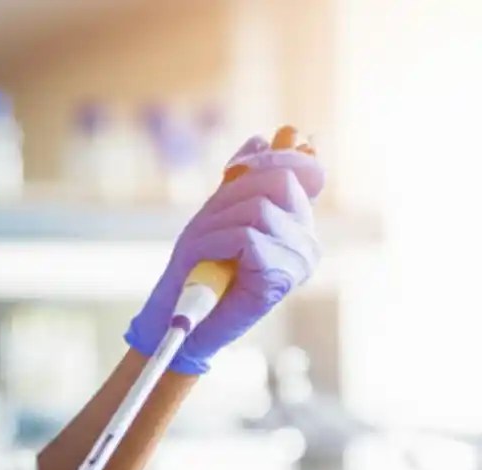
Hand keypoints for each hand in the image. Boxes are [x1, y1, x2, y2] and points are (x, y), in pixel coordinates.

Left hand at [125, 127, 325, 373]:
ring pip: (258, 208)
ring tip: (205, 252)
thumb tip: (267, 135)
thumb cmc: (196, 268)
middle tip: (207, 229)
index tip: (236, 169)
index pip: (299, 169)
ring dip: (216, 225)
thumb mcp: (218, 213)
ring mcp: (299, 260)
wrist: (177, 319)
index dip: (272, 156)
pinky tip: (208, 263)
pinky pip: (246, 236)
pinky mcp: (282, 277)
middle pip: (278, 180)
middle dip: (230, 196)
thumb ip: (245, 179)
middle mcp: (307, 241)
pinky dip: (215, 244)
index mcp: (297, 223)